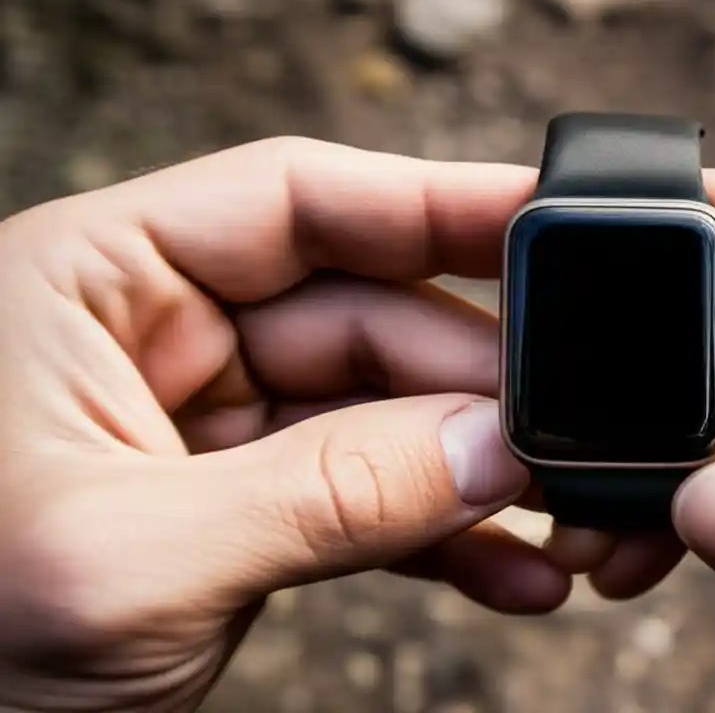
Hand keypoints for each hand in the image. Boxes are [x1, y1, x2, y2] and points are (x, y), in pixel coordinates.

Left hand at [0, 139, 667, 709]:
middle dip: (472, 382)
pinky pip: (372, 496)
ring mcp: (212, 425)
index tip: (544, 221)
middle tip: (558, 434)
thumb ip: (324, 495)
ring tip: (559, 516)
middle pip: (366, 314)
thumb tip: (489, 450)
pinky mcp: (248, 505)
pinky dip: (445, 535)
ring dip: (475, 471)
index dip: (432, 204)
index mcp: (96, 282)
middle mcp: (162, 336)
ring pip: (387, 413)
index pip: (294, 203)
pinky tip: (514, 569)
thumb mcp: (133, 562)